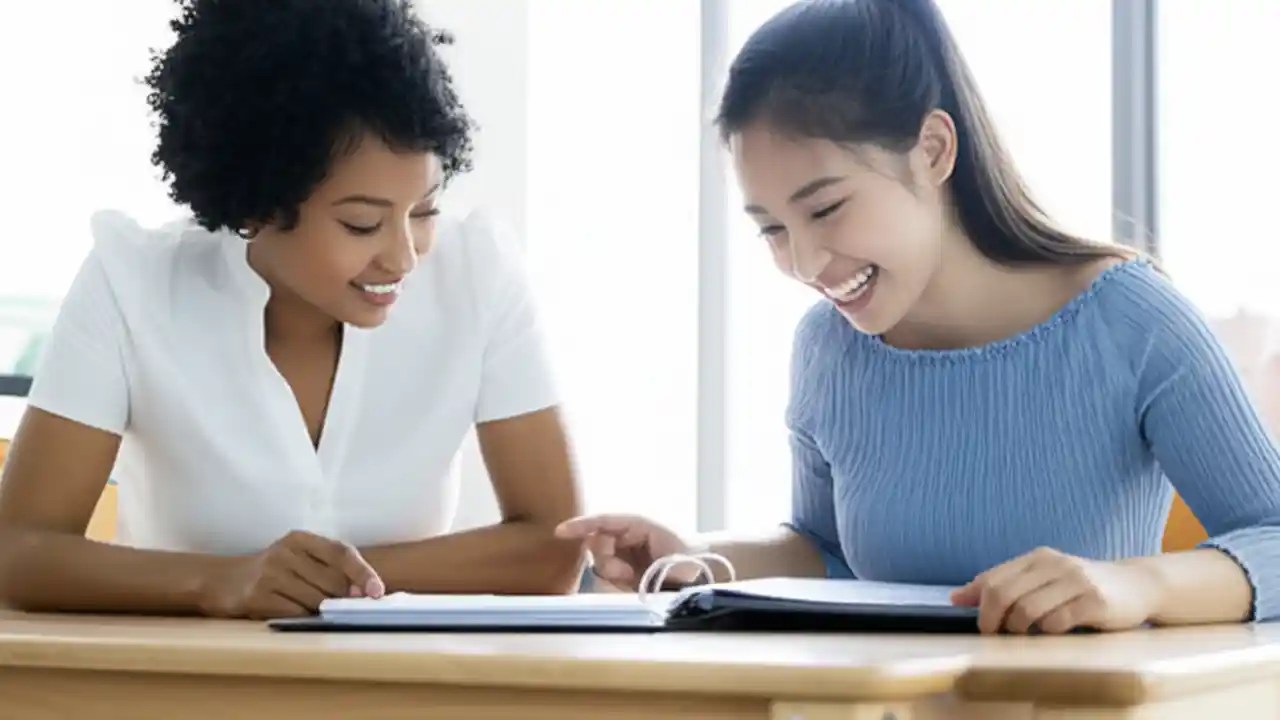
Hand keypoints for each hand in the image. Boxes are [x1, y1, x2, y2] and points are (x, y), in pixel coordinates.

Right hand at [198, 530, 384, 618]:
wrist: (222, 581)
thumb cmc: (273, 572)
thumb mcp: (299, 559)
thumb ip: (329, 568)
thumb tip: (362, 592)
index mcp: (300, 538)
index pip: (341, 552)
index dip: (362, 572)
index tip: (377, 592)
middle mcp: (285, 552)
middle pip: (332, 581)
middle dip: (343, 598)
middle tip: (345, 607)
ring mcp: (270, 574)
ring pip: (316, 600)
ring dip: (322, 611)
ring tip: (314, 610)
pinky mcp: (258, 596)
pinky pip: (295, 613)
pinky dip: (304, 618)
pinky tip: (297, 615)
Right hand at [555, 514, 692, 591]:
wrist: (701, 572)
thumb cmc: (689, 560)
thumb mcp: (671, 560)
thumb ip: (645, 566)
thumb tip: (622, 574)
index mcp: (637, 524)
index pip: (603, 521)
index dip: (581, 525)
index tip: (560, 532)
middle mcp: (626, 535)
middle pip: (596, 543)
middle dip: (604, 559)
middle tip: (624, 574)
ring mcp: (623, 551)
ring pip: (599, 560)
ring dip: (610, 572)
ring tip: (632, 578)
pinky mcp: (622, 569)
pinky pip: (606, 574)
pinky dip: (612, 580)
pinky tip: (629, 581)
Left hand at [951, 547, 1162, 634]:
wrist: (1136, 585)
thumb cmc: (1081, 585)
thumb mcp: (1043, 578)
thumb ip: (1004, 584)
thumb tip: (956, 597)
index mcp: (1038, 557)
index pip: (993, 579)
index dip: (978, 605)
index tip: (980, 624)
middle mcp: (1055, 564)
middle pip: (1004, 594)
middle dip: (992, 620)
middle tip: (995, 634)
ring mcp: (1077, 581)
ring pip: (1027, 610)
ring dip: (1019, 629)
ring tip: (1025, 633)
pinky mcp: (1095, 602)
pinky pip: (1057, 622)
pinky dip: (1048, 632)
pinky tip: (1054, 631)